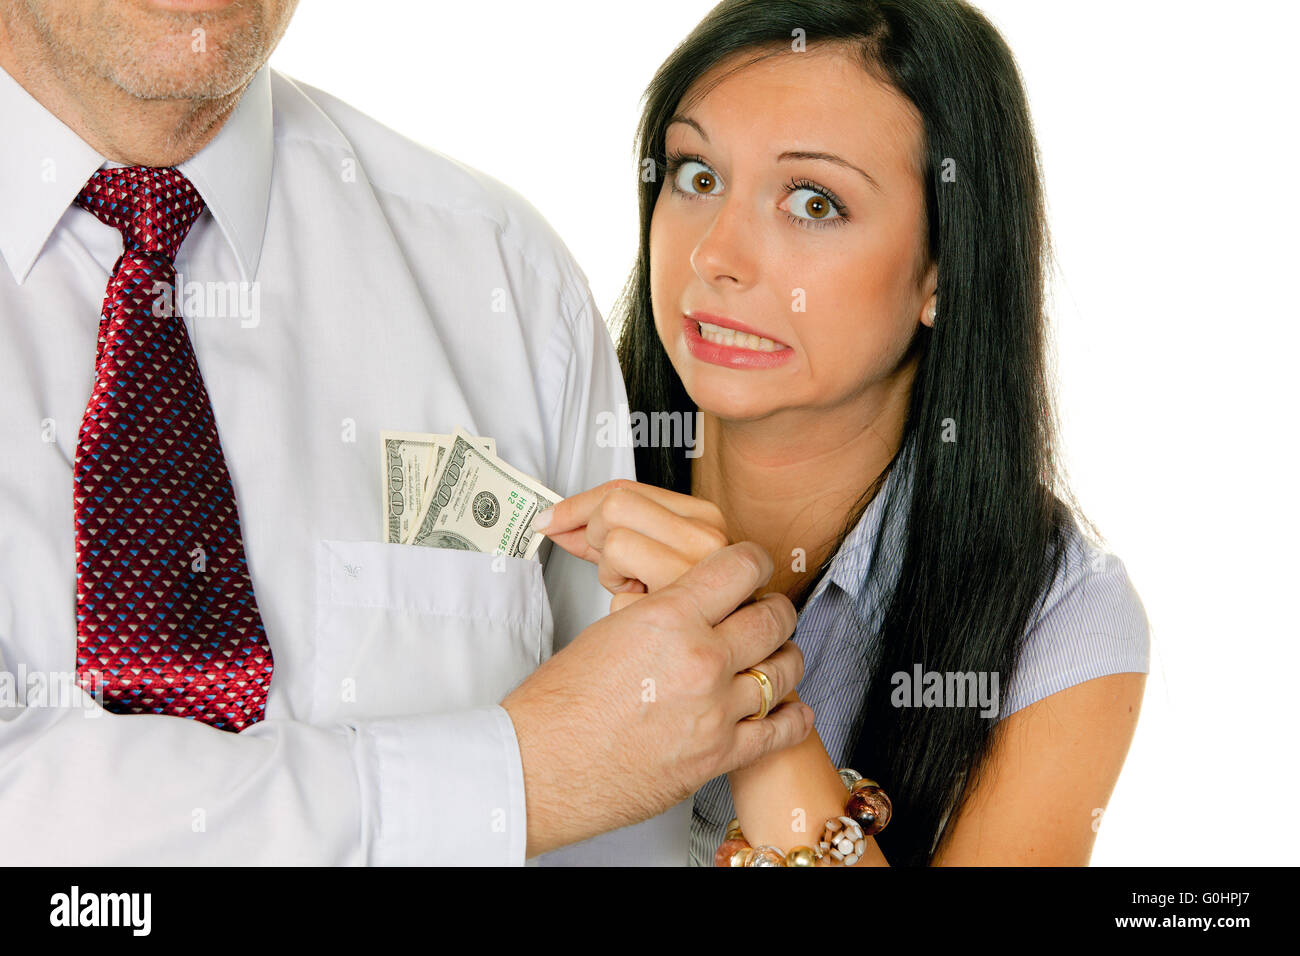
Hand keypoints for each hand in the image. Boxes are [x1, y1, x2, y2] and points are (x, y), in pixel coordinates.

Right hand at [501, 541, 812, 856]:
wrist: (539, 766)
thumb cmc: (558, 705)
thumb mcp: (610, 631)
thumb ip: (663, 616)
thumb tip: (692, 610)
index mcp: (669, 617)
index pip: (742, 567)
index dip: (755, 562)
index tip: (757, 566)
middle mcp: (701, 659)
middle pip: (773, 618)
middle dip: (775, 610)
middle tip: (770, 611)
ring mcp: (715, 710)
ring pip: (784, 670)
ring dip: (785, 659)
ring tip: (778, 657)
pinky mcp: (718, 755)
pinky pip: (780, 731)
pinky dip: (793, 718)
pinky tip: (792, 709)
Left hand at [535, 478, 729, 611]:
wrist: (729, 651)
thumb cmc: (685, 599)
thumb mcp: (654, 552)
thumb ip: (609, 533)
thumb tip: (554, 522)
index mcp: (703, 515)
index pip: (623, 489)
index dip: (576, 505)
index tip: (549, 520)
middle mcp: (707, 537)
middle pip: (614, 507)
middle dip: (597, 536)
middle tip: (615, 565)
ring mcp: (698, 571)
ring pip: (615, 543)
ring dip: (611, 573)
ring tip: (635, 588)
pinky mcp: (684, 606)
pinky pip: (619, 598)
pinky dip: (621, 608)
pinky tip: (642, 613)